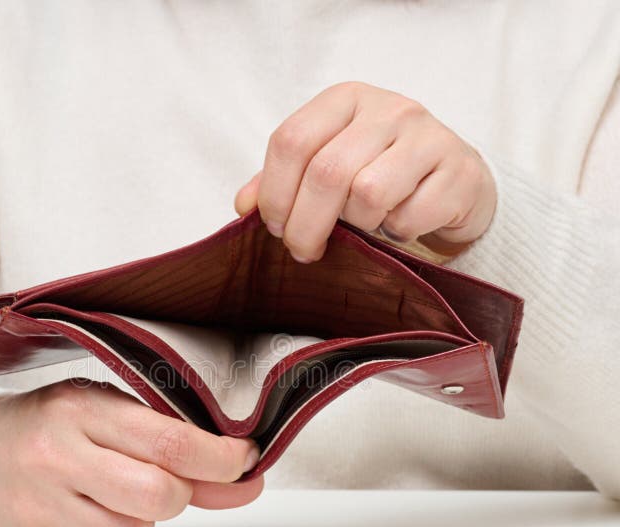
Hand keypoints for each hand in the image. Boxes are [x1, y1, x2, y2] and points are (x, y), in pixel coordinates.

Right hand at [0, 381, 262, 526]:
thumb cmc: (46, 426)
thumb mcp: (104, 413)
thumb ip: (173, 446)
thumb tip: (242, 482)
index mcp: (81, 410)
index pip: (169, 441)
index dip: (220, 459)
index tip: (243, 462)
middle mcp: (58, 458)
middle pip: (159, 496)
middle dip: (180, 495)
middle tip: (167, 481)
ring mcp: (41, 507)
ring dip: (142, 519)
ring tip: (110, 492)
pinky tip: (84, 513)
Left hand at [234, 81, 495, 262]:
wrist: (456, 183)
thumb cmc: (382, 175)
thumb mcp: (328, 167)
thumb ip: (282, 181)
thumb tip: (243, 206)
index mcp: (346, 100)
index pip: (291, 141)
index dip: (274, 194)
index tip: (275, 227)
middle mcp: (389, 109)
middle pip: (326, 172)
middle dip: (305, 226)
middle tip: (304, 251)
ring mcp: (429, 136)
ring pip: (368, 193)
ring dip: (359, 225)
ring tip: (366, 225)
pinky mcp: (459, 171)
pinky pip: (409, 217)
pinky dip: (397, 233)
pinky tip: (401, 225)